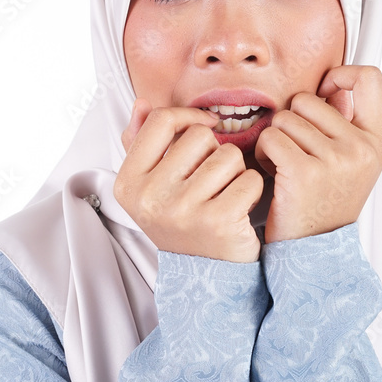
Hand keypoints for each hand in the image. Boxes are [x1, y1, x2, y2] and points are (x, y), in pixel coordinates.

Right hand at [114, 99, 264, 262]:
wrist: (203, 277)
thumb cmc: (181, 220)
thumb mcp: (151, 184)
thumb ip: (141, 141)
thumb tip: (142, 103)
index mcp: (129, 182)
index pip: (161, 121)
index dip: (189, 117)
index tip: (205, 127)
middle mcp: (151, 196)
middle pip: (200, 136)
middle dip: (214, 152)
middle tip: (210, 181)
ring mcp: (183, 210)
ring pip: (229, 156)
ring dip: (235, 172)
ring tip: (224, 194)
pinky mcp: (219, 222)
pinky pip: (249, 180)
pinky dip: (252, 191)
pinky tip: (240, 208)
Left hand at [255, 65, 381, 242]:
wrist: (313, 254)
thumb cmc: (324, 201)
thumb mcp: (351, 162)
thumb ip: (345, 122)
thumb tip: (331, 81)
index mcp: (377, 141)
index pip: (370, 77)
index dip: (341, 75)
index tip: (324, 94)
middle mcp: (362, 148)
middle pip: (308, 99)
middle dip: (292, 120)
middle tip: (297, 152)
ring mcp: (336, 160)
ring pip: (285, 118)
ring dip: (276, 139)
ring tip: (285, 166)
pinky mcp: (305, 173)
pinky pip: (271, 137)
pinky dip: (263, 153)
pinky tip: (273, 173)